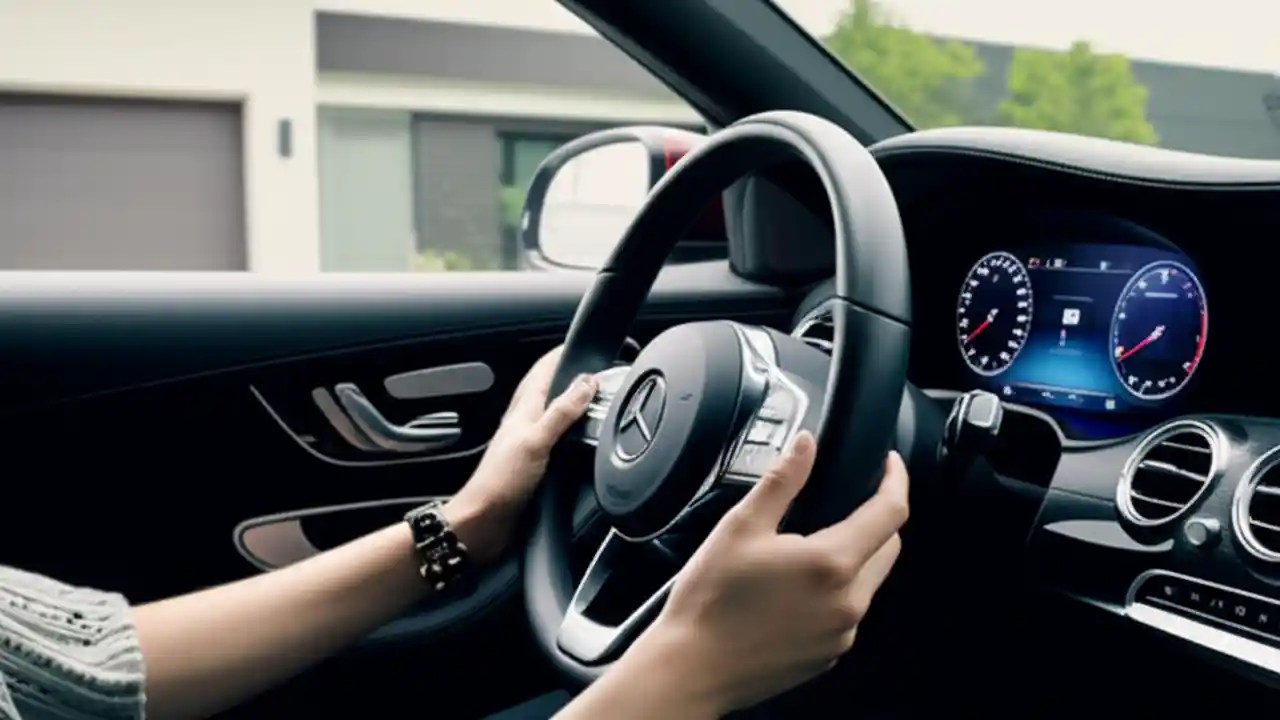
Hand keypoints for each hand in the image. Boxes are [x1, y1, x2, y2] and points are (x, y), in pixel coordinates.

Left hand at [445, 346, 596, 564]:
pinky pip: (558, 437)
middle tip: (598, 369)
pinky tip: (583, 438)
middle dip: (572, 375)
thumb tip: (586, 382)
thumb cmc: (501, 482)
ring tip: (596, 396)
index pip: (545, 368)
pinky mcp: (535, 463)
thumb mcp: (536, 441)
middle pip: (551, 388)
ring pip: (554, 412)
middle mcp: (526, 421)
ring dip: (572, 402)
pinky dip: (572, 431)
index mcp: (524, 409)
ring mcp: (530, 442)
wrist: (484, 521)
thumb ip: (562, 412)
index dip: (563, 354)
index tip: (586, 344)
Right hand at [612, 432, 908, 715]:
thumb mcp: (741, 526)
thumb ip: (782, 480)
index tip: (889, 465)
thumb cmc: (710, 602)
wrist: (692, 668)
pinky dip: (836, 593)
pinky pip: (848, 613)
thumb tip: (805, 444)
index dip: (895, 480)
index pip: (891, 512)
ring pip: (870, 582)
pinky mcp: (829, 654)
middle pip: (888, 547)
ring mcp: (841, 633)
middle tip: (843, 503)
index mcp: (832, 563)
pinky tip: (796, 589)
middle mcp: (848, 602)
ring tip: (806, 550)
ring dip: (855, 557)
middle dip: (877, 519)